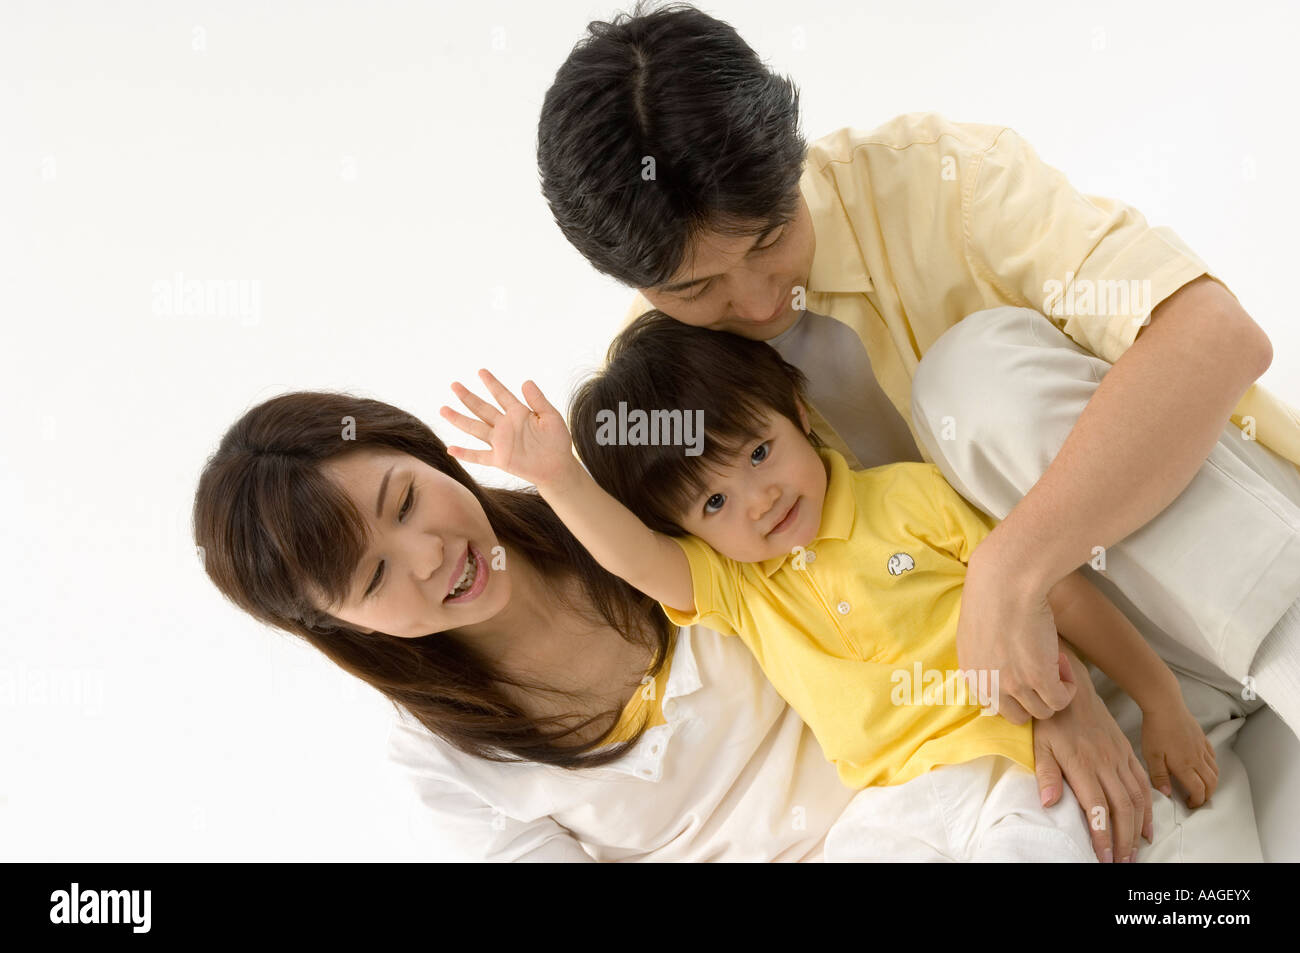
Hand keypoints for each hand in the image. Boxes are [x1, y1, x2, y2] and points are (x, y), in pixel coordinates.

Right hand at [440, 369, 576, 489]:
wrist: (558, 467)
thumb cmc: (557, 441)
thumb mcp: (551, 417)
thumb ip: (538, 400)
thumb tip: (526, 381)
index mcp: (518, 413)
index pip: (502, 395)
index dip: (492, 383)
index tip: (481, 371)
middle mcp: (506, 425)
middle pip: (482, 408)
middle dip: (468, 397)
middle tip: (454, 385)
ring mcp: (501, 442)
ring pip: (475, 428)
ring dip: (459, 419)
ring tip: (443, 409)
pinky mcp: (500, 459)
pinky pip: (479, 456)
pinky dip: (465, 453)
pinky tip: (450, 449)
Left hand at [958, 541, 1075, 723]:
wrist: (1004, 582)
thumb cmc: (991, 596)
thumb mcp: (976, 632)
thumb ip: (985, 655)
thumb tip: (1001, 662)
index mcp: (971, 674)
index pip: (994, 706)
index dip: (1014, 693)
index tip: (1024, 672)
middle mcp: (989, 684)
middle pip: (1018, 716)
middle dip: (1033, 700)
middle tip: (1042, 672)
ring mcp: (1013, 684)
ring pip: (1042, 711)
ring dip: (1053, 692)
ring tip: (1054, 663)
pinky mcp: (1038, 678)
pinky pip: (1060, 700)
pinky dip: (1067, 687)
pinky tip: (1063, 662)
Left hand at [1033, 648, 1153, 863]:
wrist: (1072, 690)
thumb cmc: (1052, 720)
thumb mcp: (1040, 744)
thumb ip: (1047, 773)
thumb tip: (1050, 803)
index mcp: (1082, 763)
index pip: (1097, 807)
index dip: (1102, 834)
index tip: (1103, 856)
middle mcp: (1106, 763)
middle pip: (1122, 808)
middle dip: (1123, 840)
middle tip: (1121, 863)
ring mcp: (1120, 758)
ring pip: (1137, 799)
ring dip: (1137, 829)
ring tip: (1133, 853)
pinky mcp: (1128, 753)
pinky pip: (1143, 784)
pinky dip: (1148, 809)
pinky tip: (1146, 828)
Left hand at [1140, 702, 1218, 808]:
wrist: (1165, 706)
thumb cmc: (1155, 730)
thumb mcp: (1151, 755)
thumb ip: (1159, 776)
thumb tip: (1167, 793)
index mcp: (1185, 766)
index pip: (1198, 790)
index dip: (1197, 801)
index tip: (1190, 804)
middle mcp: (1198, 759)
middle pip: (1212, 783)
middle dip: (1207, 795)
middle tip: (1198, 799)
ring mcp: (1202, 748)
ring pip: (1215, 771)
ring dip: (1212, 782)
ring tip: (1201, 785)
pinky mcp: (1203, 739)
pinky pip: (1213, 757)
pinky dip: (1212, 766)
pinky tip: (1202, 766)